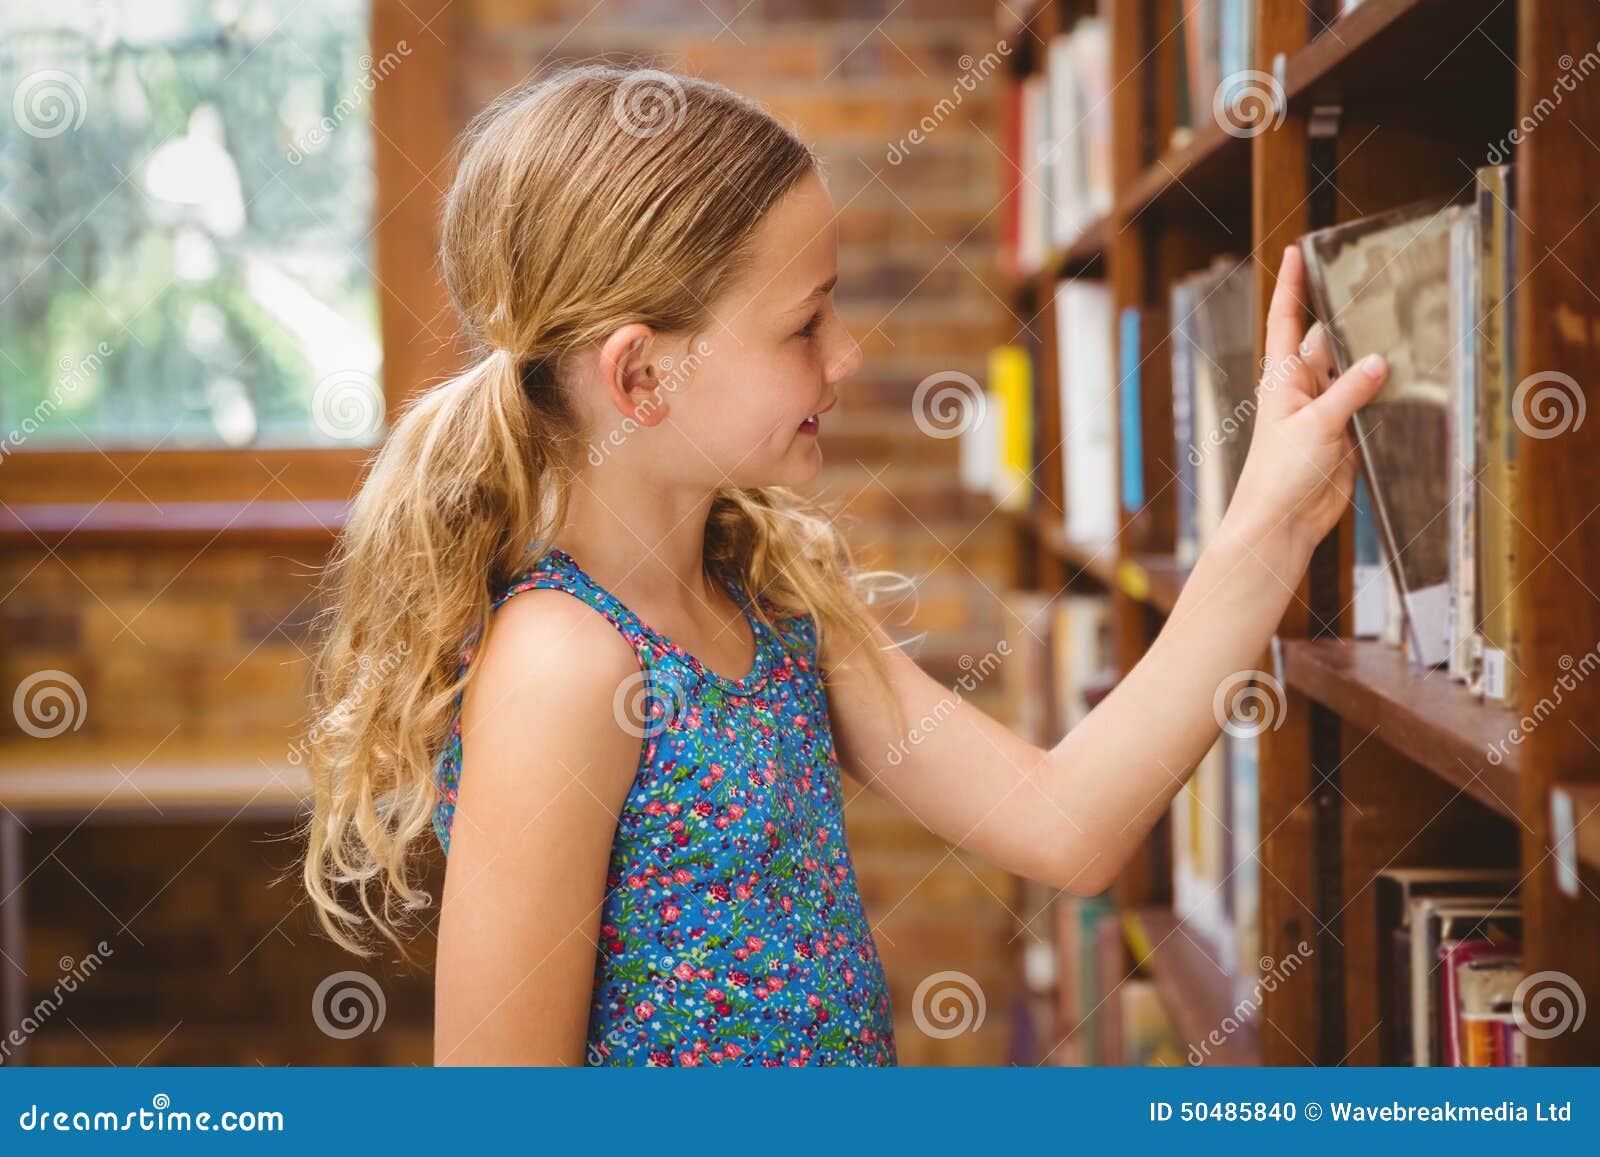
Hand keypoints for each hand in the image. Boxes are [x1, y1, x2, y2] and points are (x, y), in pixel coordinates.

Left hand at [1223, 245, 1387, 568]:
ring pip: (1356, 372)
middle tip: (1377, 285)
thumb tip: (1379, 360)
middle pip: (1329, 341)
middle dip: (1349, 318)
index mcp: (1283, 379)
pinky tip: (1413, 379)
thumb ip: (1349, 392)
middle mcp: (1304, 389)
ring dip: (1375, 358)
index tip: (1297, 251)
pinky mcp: (1347, 434)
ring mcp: (1327, 411)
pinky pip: (1371, 404)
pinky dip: (1388, 393)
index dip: (1291, 286)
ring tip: (1406, 325)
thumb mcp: (1315, 426)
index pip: (1286, 320)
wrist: (1283, 522)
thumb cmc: (1279, 474)